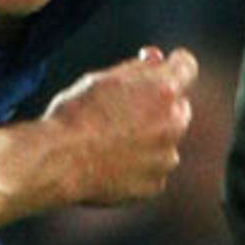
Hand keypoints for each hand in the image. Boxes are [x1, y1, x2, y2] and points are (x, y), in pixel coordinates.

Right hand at [43, 45, 197, 205]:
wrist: (57, 161)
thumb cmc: (74, 116)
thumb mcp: (102, 78)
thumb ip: (136, 68)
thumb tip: (156, 60)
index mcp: (163, 89)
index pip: (187, 66)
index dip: (175, 64)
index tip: (167, 65)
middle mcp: (173, 122)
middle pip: (179, 107)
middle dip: (160, 107)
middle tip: (125, 112)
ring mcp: (166, 157)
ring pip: (166, 142)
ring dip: (149, 140)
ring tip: (110, 143)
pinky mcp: (155, 184)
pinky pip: (153, 171)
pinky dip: (138, 168)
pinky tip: (110, 164)